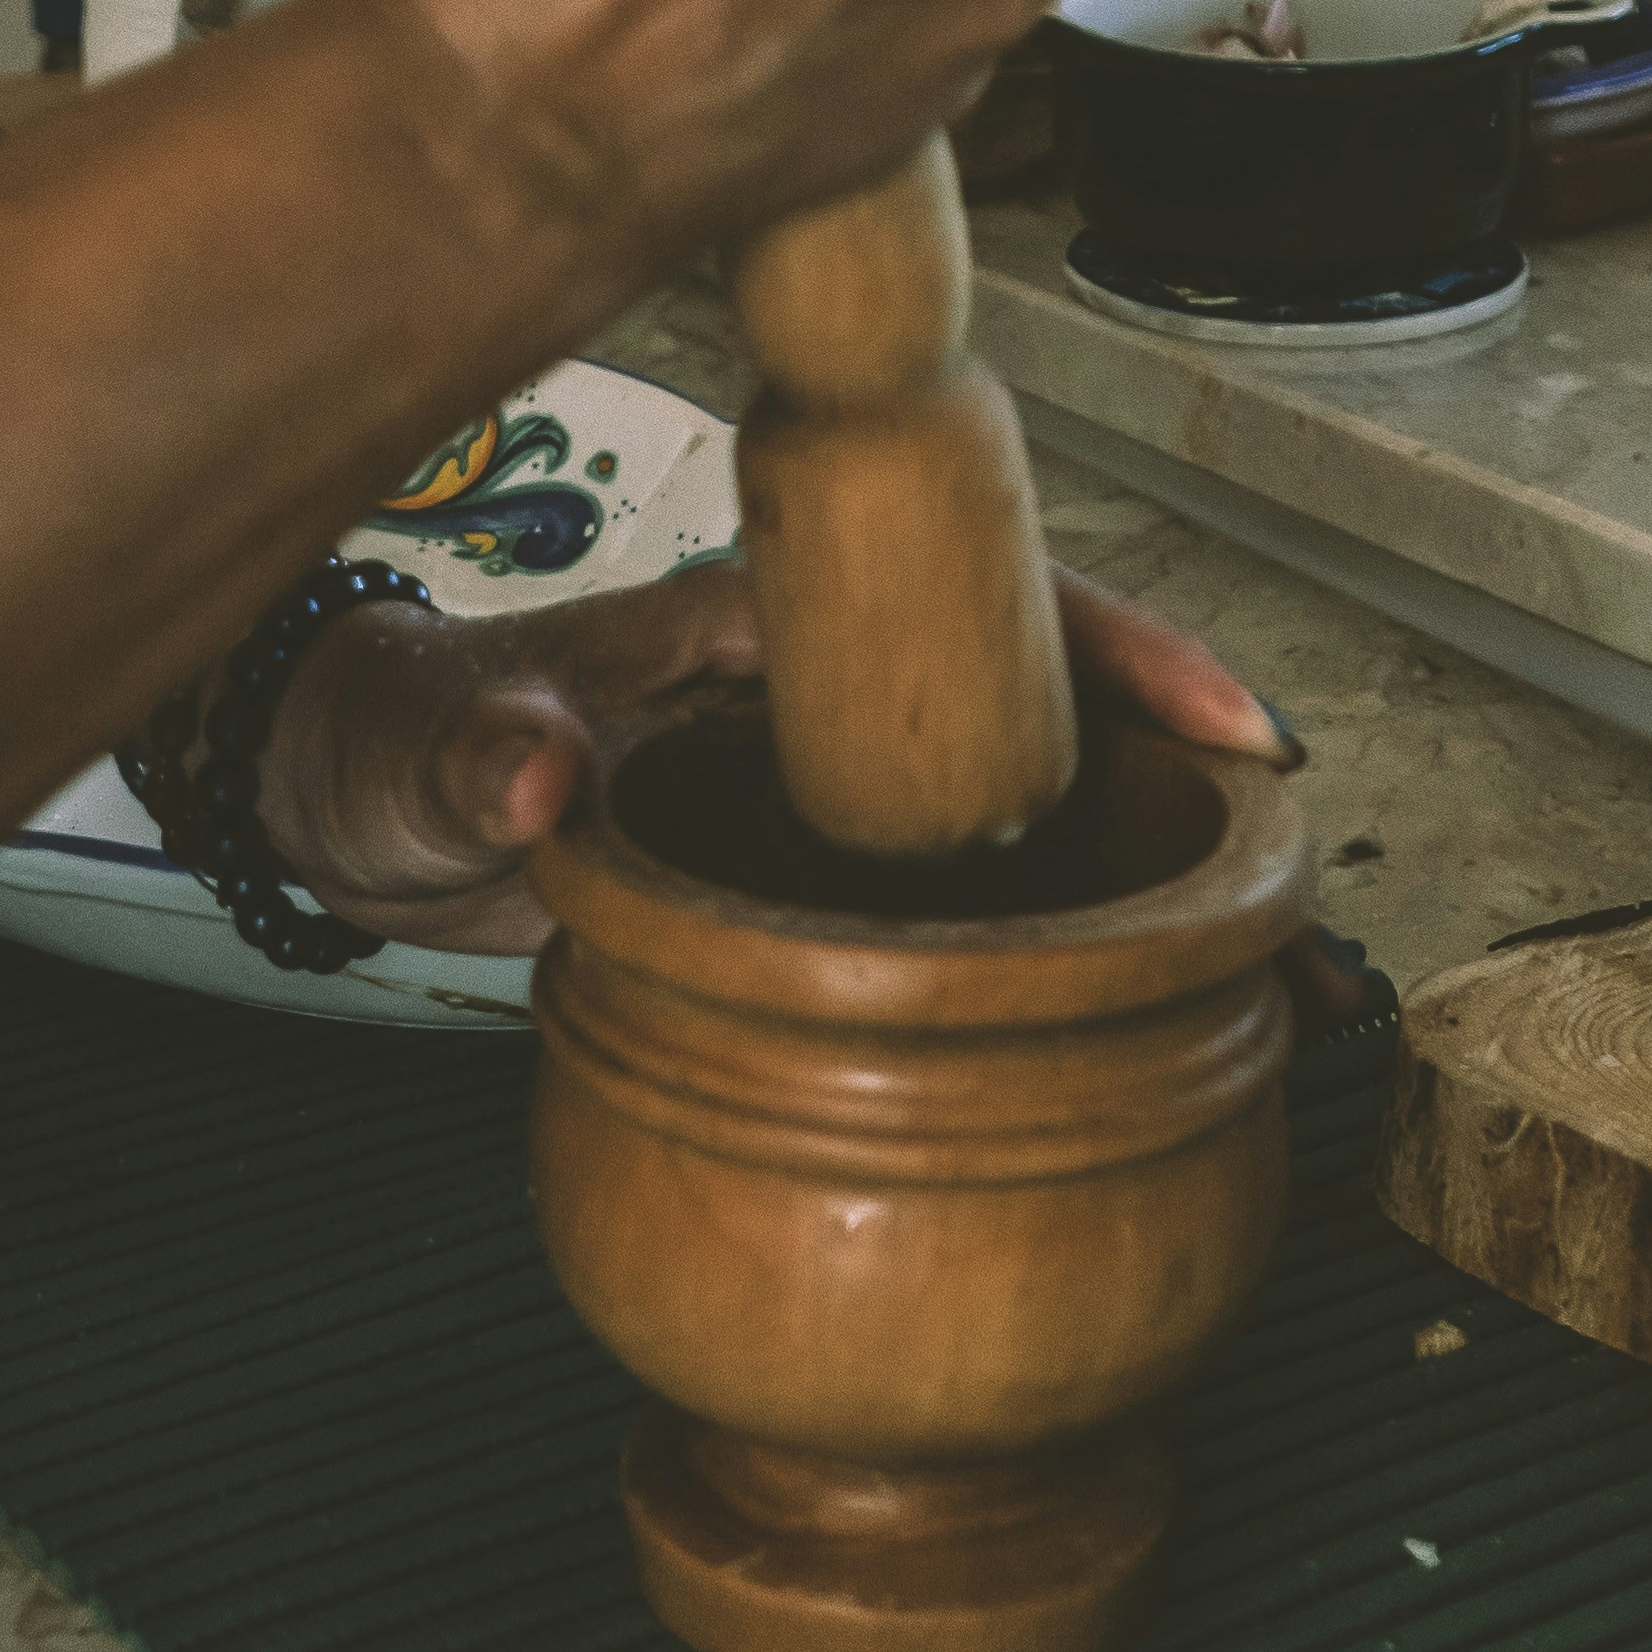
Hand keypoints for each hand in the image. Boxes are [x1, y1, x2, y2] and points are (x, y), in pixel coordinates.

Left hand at [256, 562, 1308, 960]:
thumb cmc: (392, 732)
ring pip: (1019, 827)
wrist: (345, 791)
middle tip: (1305, 907)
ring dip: (1143, 899)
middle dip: (1187, 800)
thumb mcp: (425, 747)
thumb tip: (543, 764)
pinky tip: (1138, 1046)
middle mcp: (813, 697)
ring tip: (1277, 994)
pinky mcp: (802, 885)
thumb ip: (481, 749)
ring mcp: (816, 792)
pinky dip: (1055, 976)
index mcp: (759, 625)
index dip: (1116, 654)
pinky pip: (949, 916)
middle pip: (1044, 719)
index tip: (1226, 724)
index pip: (977, 605)